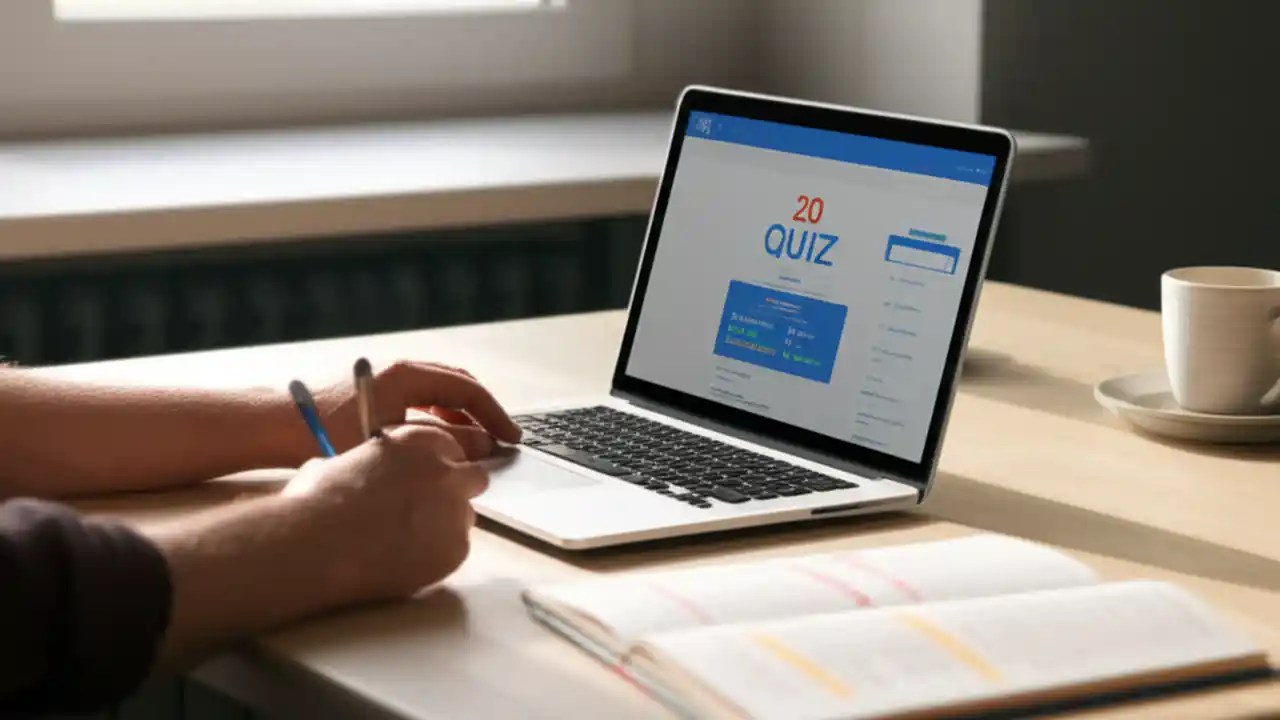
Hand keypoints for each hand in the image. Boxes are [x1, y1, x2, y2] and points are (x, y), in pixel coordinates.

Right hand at [151, 423, 488, 661]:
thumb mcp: (340, 461)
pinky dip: (437, 556)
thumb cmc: (315, 501)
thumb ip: (371, 463)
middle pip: (473, 479)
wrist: (312, 547)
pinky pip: (456, 551)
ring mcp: (455, 511)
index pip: (451, 448)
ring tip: (406, 542)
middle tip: (425, 511)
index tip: (423, 480)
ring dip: (445, 525)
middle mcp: (446, 471)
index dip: (436, 466)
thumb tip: (363, 471)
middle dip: (454, 492)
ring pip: (465, 518)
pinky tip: (404, 561)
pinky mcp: (455, 550)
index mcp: (419, 441)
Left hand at [312, 361, 521, 459]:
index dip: (493, 414)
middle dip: (483, 413)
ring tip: (477, 444)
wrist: (274, 424)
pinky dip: (440, 416)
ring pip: (440, 392)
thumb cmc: (324, 433)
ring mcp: (388, 377)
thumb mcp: (392, 444)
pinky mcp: (376, 390)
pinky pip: (421, 398)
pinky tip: (443, 441)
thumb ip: (441, 445)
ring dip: (461, 416)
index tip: (509, 437)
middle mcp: (400, 370)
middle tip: (502, 439)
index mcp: (407, 375)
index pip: (467, 389)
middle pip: (457, 385)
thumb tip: (479, 448)